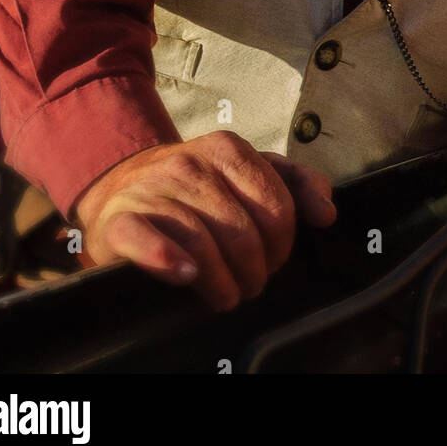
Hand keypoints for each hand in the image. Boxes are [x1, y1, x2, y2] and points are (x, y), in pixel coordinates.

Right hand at [73, 131, 336, 310]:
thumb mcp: (247, 175)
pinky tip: (186, 276)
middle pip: (241, 231)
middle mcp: (189, 162)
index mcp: (227, 149)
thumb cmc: (197, 190)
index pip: (276, 206)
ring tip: (226, 296)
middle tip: (250, 284)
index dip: (281, 245)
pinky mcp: (120, 218)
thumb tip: (326, 212)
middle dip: (254, 269)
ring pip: (202, 243)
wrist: (121, 190)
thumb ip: (295, 184)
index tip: (273, 261)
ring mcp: (152, 189)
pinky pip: (147, 241)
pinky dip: (168, 262)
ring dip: (221, 282)